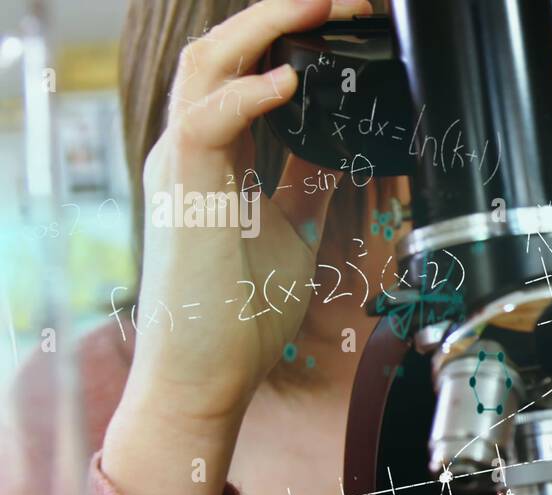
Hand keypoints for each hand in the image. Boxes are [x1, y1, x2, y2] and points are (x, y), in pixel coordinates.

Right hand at [104, 0, 370, 494]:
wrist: (204, 374)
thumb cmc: (239, 312)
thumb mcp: (292, 232)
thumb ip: (306, 185)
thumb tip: (339, 149)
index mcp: (216, 156)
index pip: (244, 70)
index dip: (288, 37)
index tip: (344, 19)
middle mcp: (192, 149)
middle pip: (222, 50)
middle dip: (279, 16)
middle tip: (338, 0)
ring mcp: (181, 166)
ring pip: (206, 66)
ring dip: (264, 30)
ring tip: (318, 8)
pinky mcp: (184, 193)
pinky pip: (206, 121)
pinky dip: (248, 95)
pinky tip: (288, 82)